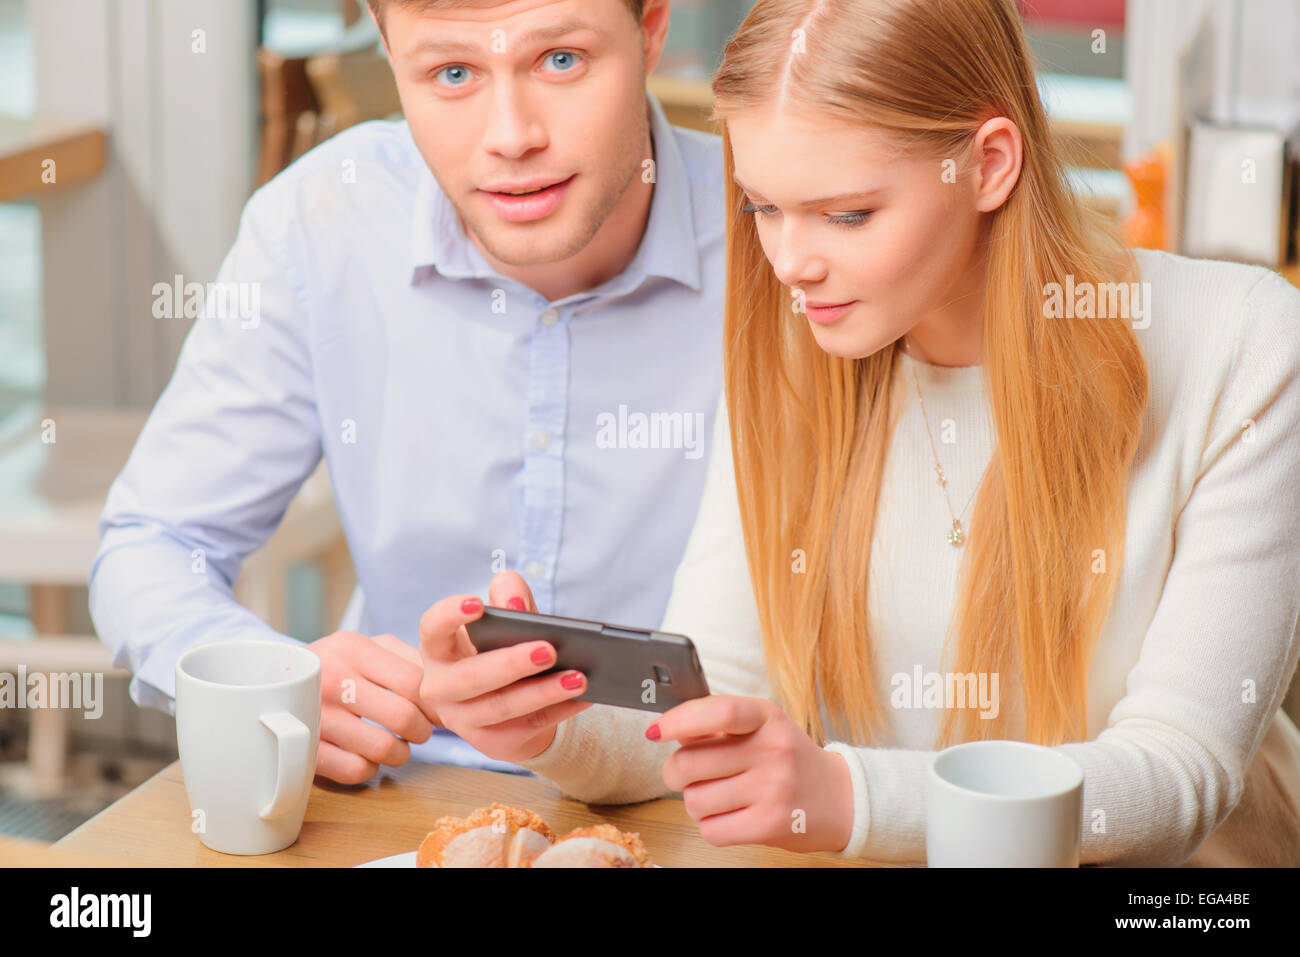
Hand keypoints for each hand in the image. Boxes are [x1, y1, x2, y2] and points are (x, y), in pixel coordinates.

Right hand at [307, 630, 438, 784]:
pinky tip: (366, 754)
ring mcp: (315, 716)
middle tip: (418, 730)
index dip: (433, 702)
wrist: (273, 679)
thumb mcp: (370, 646)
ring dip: (400, 752)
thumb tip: (447, 692)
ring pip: (383, 749)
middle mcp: (331, 679)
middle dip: (422, 730)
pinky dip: (370, 767)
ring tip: (396, 743)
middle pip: (403, 717)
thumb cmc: (339, 663)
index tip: (434, 710)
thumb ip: (410, 658)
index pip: (415, 682)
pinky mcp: (305, 749)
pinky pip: (356, 770)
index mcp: (352, 647)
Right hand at [416, 571, 592, 763]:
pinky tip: (584, 697)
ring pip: (501, 707)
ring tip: (579, 677)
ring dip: (543, 692)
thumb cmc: (501, 650)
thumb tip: (515, 603)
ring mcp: (463, 719)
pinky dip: (560, 710)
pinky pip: (528, 726)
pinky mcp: (490, 742)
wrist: (506, 707)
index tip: (477, 604)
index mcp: (439, 649)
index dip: (450, 615)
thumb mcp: (506, 620)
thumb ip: (510, 597)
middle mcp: (441, 686)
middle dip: (510, 664)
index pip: (432, 627)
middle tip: (549, 649)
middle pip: (469, 677)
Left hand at [651, 695, 853, 852]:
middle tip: (687, 774)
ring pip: (694, 800)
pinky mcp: (770, 825)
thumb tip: (668, 728)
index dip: (679, 720)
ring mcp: (773, 789)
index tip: (656, 731)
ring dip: (695, 802)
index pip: (719, 711)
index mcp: (767, 717)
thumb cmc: (789, 758)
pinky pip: (711, 830)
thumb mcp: (763, 726)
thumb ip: (719, 722)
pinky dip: (711, 826)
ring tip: (718, 796)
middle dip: (675, 772)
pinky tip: (730, 816)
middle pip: (688, 763)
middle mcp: (772, 750)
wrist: (839, 798)